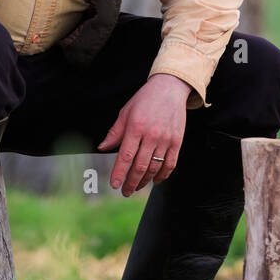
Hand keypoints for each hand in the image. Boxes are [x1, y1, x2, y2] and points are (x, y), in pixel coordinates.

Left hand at [97, 74, 190, 195]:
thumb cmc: (145, 100)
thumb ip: (115, 132)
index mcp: (136, 127)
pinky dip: (163, 175)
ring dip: (145, 181)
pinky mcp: (177, 141)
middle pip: (140, 166)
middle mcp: (151, 134)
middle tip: (125, 191)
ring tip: (137, 186)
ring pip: (155, 167)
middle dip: (131, 182)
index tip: (114, 185)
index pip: (125, 155)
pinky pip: (170, 164)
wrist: (170, 88)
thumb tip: (102, 148)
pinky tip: (155, 180)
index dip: (119, 173)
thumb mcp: (126, 112)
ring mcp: (166, 139)